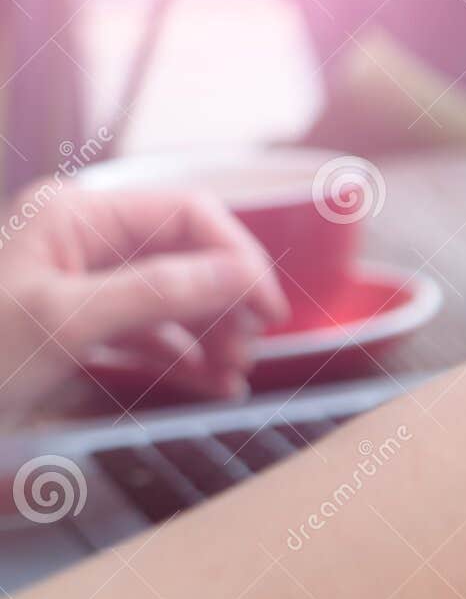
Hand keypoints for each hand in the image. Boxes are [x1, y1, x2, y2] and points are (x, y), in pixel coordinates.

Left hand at [0, 186, 289, 409]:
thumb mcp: (63, 320)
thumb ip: (157, 292)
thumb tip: (240, 275)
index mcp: (77, 215)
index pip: (189, 215)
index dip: (238, 257)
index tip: (268, 309)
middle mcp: (83, 242)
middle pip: (187, 258)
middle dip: (226, 302)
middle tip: (249, 349)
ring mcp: (81, 288)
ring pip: (174, 301)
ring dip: (212, 336)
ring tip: (233, 374)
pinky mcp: (78, 334)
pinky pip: (149, 338)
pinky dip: (184, 361)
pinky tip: (210, 384)